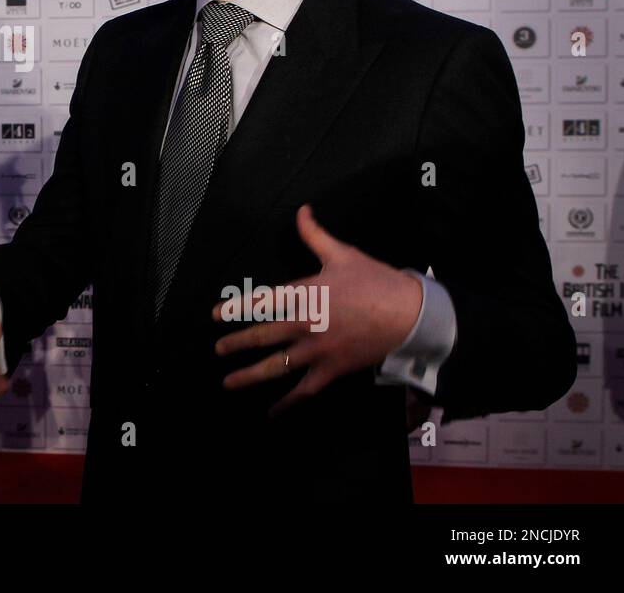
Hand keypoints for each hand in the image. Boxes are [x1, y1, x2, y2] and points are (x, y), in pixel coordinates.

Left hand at [211, 204, 422, 416]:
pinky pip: (305, 391)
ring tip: (228, 382)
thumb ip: (315, 234)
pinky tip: (271, 413)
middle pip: (263, 335)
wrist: (409, 315)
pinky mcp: (332, 370)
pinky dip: (287, 404)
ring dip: (250, 376)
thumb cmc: (375, 282)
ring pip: (277, 366)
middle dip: (237, 343)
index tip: (214, 316)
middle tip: (218, 349)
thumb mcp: (342, 254)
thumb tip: (301, 209)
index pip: (261, 301)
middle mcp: (305, 324)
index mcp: (305, 294)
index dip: (235, 308)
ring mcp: (318, 350)